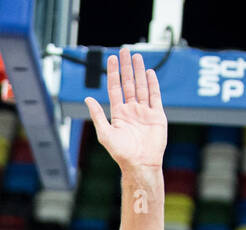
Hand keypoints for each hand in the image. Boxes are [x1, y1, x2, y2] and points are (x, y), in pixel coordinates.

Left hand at [85, 48, 166, 170]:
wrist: (141, 164)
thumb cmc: (122, 153)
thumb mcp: (105, 133)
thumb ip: (97, 115)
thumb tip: (88, 99)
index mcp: (118, 114)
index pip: (115, 88)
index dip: (113, 73)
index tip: (111, 59)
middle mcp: (131, 110)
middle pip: (128, 83)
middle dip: (126, 67)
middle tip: (125, 51)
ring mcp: (145, 112)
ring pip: (141, 86)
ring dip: (139, 71)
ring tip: (137, 57)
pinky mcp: (157, 115)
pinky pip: (155, 96)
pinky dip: (152, 84)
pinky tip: (149, 73)